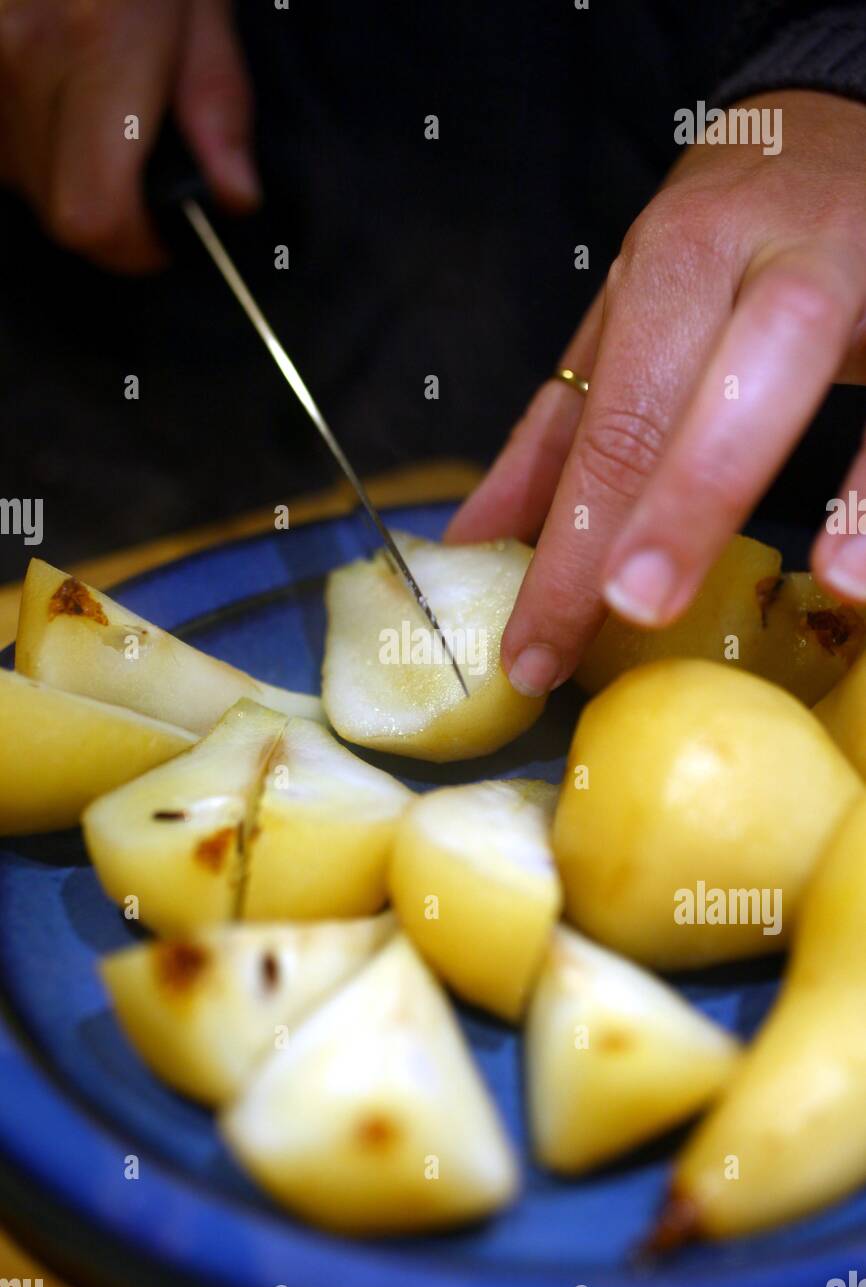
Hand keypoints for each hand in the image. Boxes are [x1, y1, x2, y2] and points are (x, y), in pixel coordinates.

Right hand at [0, 0, 257, 271]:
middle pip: (57, 209)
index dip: (134, 248)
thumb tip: (234, 195)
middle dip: (110, 215)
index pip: (96, 214)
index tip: (166, 239)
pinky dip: (22, 131)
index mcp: (100, 43)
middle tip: (142, 174)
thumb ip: (218, 100)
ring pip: (16, 174)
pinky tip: (52, 87)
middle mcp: (22, 51)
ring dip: (60, 168)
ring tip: (96, 104)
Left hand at [446, 90, 865, 696]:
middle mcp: (771, 261)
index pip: (616, 423)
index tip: (534, 650)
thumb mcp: (628, 318)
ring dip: (836, 489)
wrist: (843, 124)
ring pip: (819, 374)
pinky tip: (861, 568)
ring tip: (825, 586)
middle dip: (676, 502)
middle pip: (719, 387)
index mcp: (678, 263)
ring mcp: (864, 275)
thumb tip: (474, 544)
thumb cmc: (726, 240)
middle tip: (630, 606)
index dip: (570, 546)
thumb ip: (560, 433)